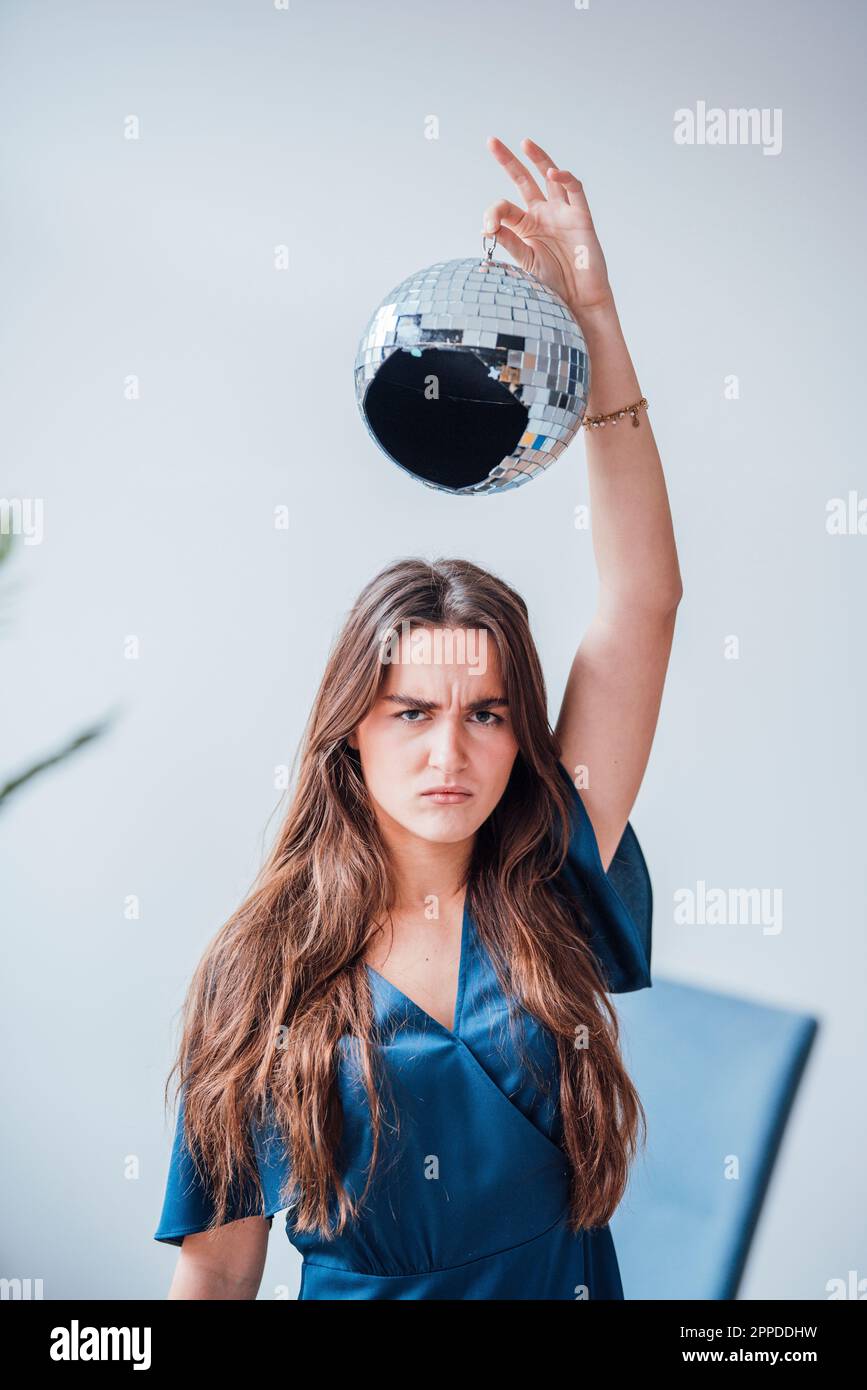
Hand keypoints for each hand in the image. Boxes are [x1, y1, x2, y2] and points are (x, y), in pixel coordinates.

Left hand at [482, 136, 613, 319]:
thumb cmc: (553, 286)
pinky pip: (575, 190)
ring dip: (539, 159)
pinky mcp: (582, 217)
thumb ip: (509, 242)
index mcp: (526, 227)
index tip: (487, 226)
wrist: (578, 302)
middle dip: (509, 161)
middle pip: (524, 180)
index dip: (493, 212)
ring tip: (525, 143)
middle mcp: (543, 215)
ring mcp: (562, 214)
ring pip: (550, 177)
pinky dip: (566, 178)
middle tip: (491, 142)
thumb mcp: (525, 262)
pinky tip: (552, 172)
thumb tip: (487, 227)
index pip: (505, 207)